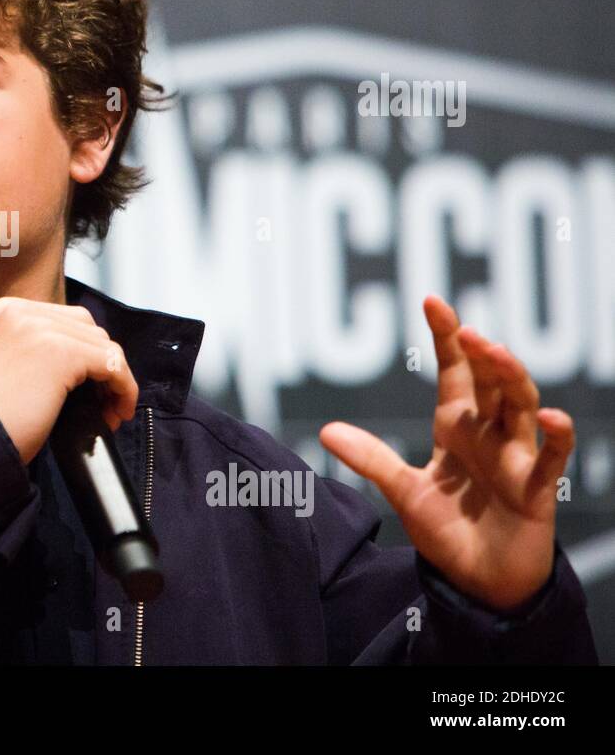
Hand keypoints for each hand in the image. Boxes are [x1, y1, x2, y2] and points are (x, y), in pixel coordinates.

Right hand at [0, 297, 138, 465]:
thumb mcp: (14, 367)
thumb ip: (42, 351)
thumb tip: (94, 359)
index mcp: (7, 311)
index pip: (67, 321)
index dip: (87, 354)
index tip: (92, 389)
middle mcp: (22, 311)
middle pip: (88, 329)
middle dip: (103, 364)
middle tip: (104, 404)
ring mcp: (41, 329)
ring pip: (104, 346)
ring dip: (116, 380)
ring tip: (109, 413)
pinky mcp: (62, 352)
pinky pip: (112, 364)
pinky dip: (123, 388)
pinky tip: (116, 412)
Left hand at [319, 294, 573, 612]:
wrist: (480, 581)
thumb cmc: (448, 531)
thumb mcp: (404, 492)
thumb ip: (372, 460)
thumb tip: (325, 431)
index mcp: (456, 428)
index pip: (454, 373)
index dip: (445, 338)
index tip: (432, 301)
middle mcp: (488, 434)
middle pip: (489, 382)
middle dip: (480, 355)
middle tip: (467, 331)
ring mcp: (515, 457)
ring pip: (521, 406)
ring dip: (511, 379)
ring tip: (496, 354)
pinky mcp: (536, 488)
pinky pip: (551, 457)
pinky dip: (557, 437)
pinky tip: (553, 418)